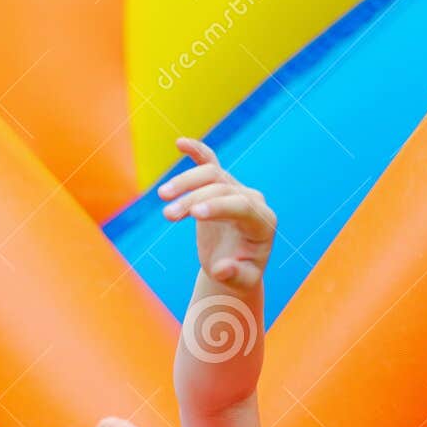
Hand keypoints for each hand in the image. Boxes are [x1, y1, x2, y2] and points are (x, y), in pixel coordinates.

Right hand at [159, 138, 275, 292]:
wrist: (235, 266)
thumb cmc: (240, 275)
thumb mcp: (242, 282)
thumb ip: (235, 276)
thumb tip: (222, 268)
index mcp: (263, 221)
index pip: (242, 206)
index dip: (219, 206)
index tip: (194, 213)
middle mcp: (252, 200)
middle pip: (222, 189)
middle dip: (193, 199)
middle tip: (167, 215)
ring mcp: (235, 189)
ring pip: (211, 174)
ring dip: (185, 182)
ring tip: (162, 197)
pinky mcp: (220, 185)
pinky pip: (210, 162)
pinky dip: (196, 152)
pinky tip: (180, 143)